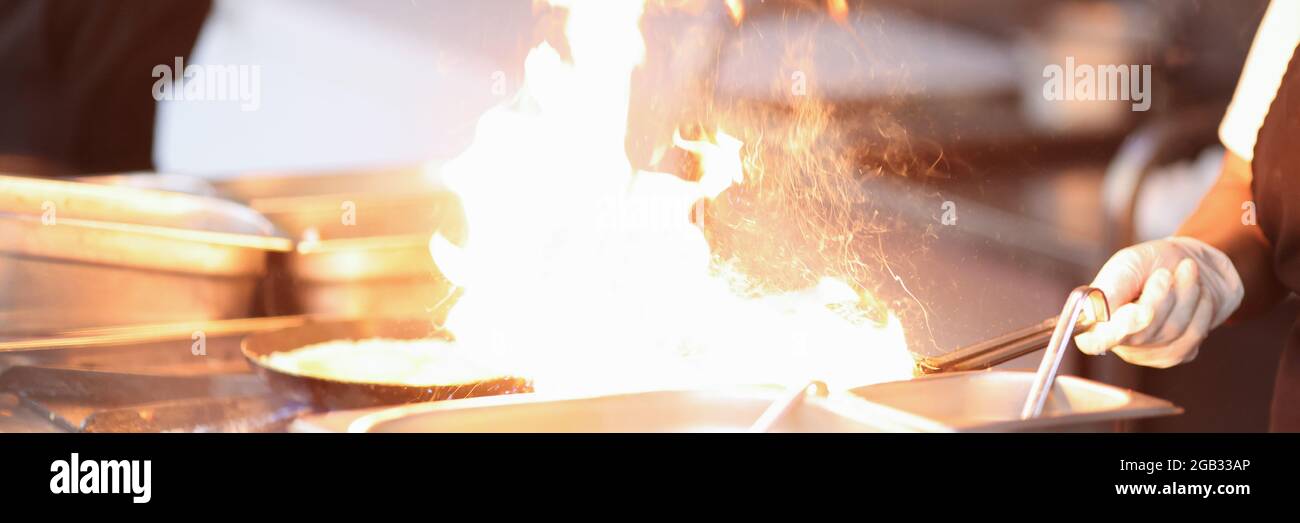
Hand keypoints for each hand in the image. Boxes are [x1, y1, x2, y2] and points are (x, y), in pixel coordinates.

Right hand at [1074, 237, 1243, 367]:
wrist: (1195, 264)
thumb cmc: (1155, 261)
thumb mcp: (1128, 264)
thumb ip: (1109, 288)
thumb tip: (1091, 313)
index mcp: (1097, 318)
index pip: (1092, 341)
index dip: (1113, 332)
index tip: (1137, 310)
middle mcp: (1119, 341)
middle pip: (1140, 334)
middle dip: (1160, 298)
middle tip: (1165, 273)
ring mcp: (1149, 352)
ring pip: (1171, 332)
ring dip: (1186, 296)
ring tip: (1186, 272)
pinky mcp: (1178, 354)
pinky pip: (1193, 335)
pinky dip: (1200, 308)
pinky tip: (1197, 295)